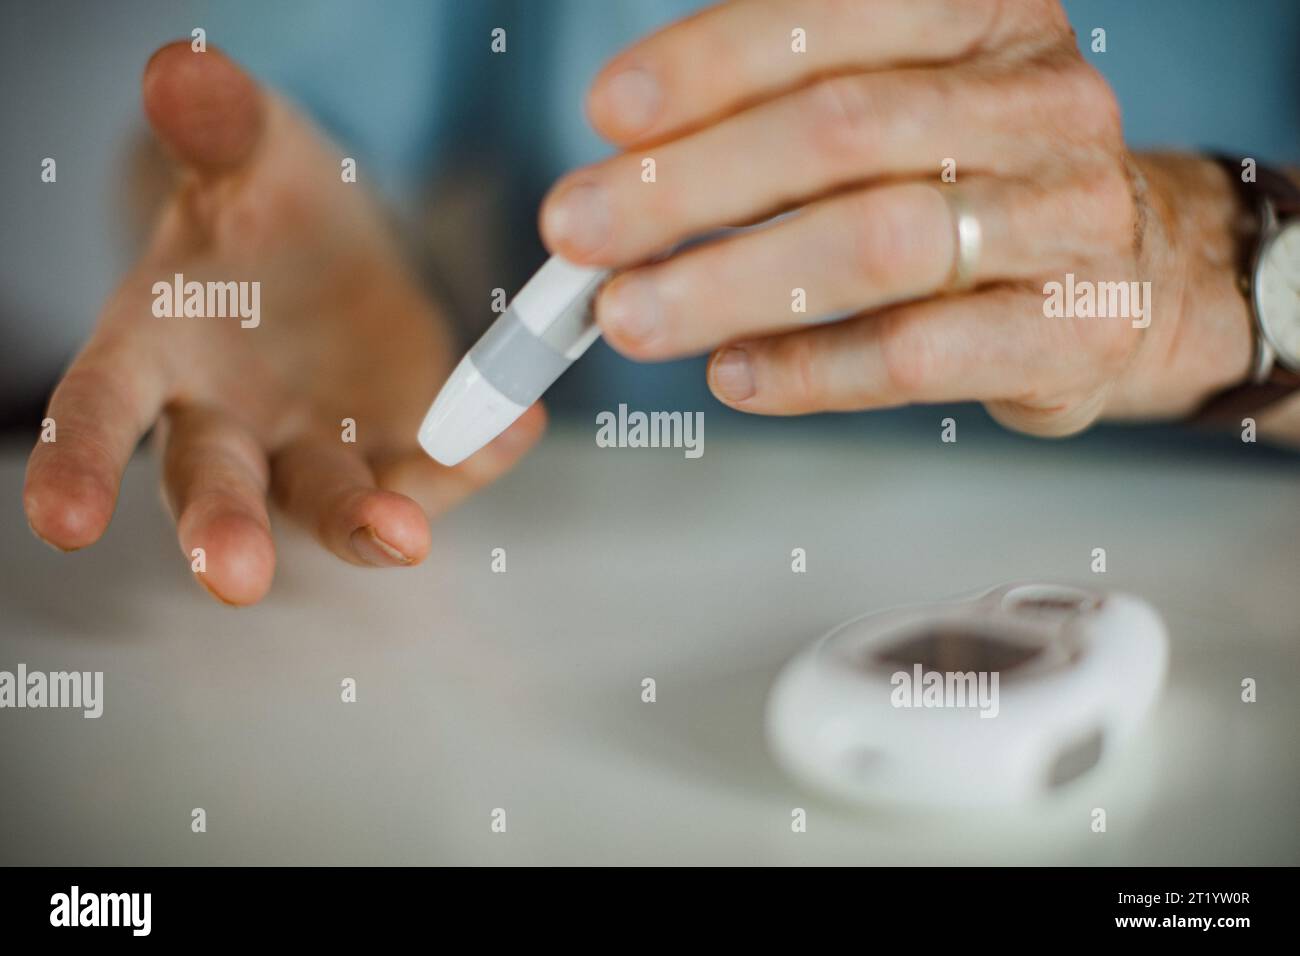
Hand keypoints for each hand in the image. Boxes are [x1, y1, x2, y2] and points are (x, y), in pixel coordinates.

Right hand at [24, 42, 545, 604]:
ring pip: (331, 503)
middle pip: (215, 486)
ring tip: (403, 533)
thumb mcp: (245, 153)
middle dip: (222, 529)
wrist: (336, 247)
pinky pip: (437, 465)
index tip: (62, 521)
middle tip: (235, 576)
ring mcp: (319, 447)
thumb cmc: (260, 208)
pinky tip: (517, 422)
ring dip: (363, 523)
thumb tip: (180, 73)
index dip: (77, 464)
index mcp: (156, 352)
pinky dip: (474, 454)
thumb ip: (217, 126)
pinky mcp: (402, 449)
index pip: (100, 412)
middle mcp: (228, 422)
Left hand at [541, 0, 1253, 434]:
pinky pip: (919, 353)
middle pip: (841, 130)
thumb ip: (777, 109)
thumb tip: (628, 156)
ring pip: (877, 241)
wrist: (1125, 274)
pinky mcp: (1070, 329)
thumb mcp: (898, 100)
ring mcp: (1064, 217)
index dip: (709, 62)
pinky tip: (734, 374)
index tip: (609, 116)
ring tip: (632, 315)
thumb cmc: (975, 182)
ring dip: (730, 283)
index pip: (834, 15)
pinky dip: (810, 368)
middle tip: (581, 234)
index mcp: (984, 15)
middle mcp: (1035, 102)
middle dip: (688, 186)